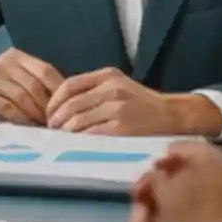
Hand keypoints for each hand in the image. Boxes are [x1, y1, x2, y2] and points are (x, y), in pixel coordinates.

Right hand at [0, 48, 63, 123]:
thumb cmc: (1, 89)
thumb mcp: (18, 78)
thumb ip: (39, 84)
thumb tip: (69, 100)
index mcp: (16, 56)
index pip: (45, 71)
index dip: (59, 90)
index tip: (67, 106)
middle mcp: (4, 63)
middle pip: (35, 86)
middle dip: (48, 107)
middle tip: (56, 121)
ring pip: (23, 97)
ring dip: (36, 114)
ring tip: (43, 125)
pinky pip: (8, 108)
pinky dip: (21, 118)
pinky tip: (27, 126)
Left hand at [46, 68, 220, 134]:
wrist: (172, 115)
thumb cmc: (142, 104)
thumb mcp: (118, 86)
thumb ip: (93, 90)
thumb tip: (60, 106)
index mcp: (108, 76)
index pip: (69, 85)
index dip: (54, 102)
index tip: (49, 114)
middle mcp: (112, 89)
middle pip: (70, 105)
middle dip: (56, 120)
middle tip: (52, 131)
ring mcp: (118, 109)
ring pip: (77, 122)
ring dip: (65, 133)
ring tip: (62, 140)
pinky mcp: (122, 129)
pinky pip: (90, 135)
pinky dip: (79, 141)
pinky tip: (77, 145)